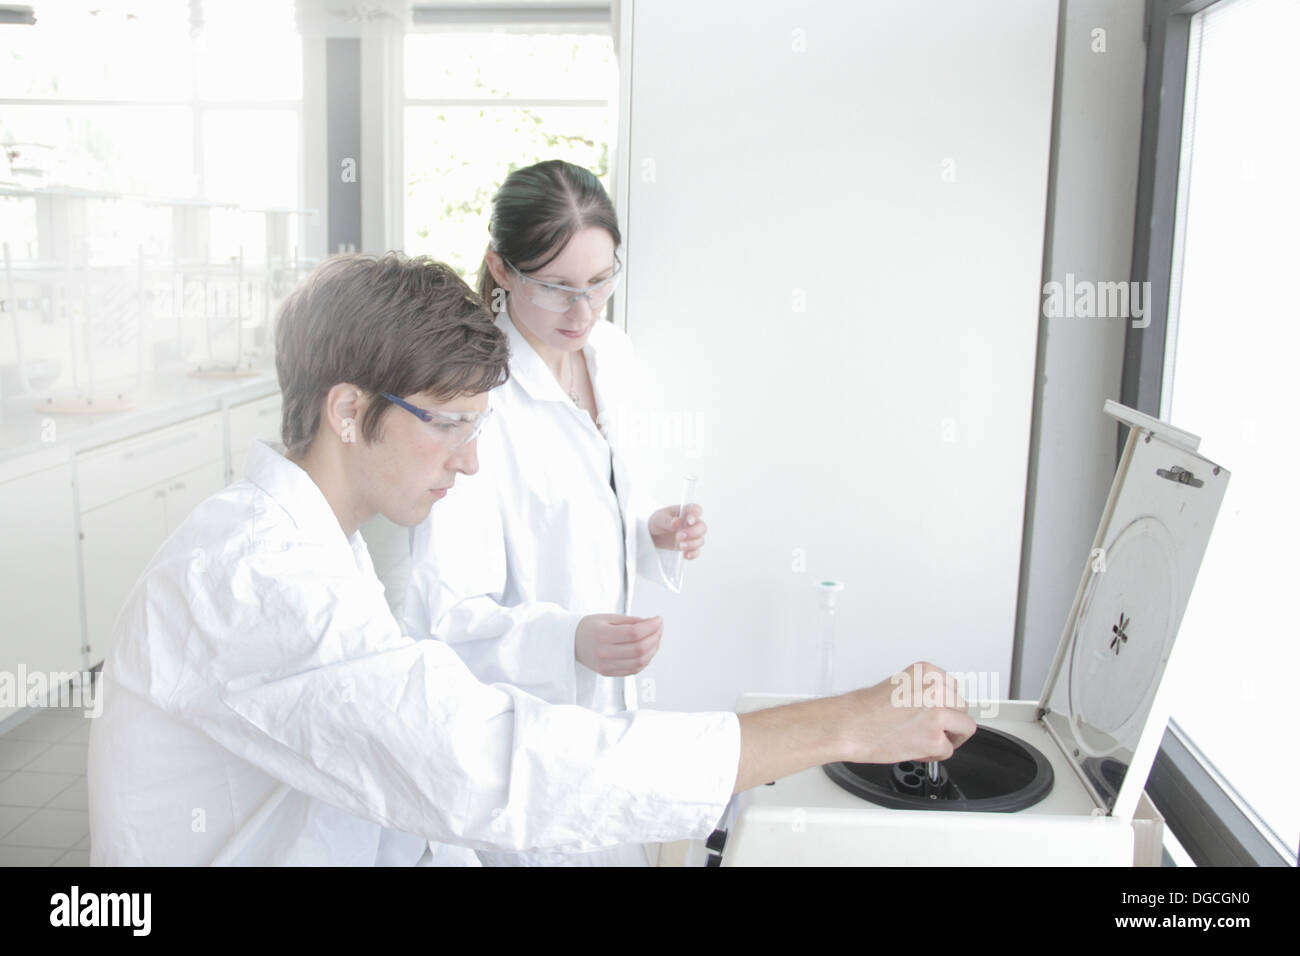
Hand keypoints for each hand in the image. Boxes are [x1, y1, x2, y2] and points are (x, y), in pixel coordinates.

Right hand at [575, 613, 663, 676]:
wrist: (571, 643)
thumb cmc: (591, 627)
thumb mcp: (609, 618)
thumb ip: (631, 621)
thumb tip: (653, 623)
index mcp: (603, 635)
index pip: (634, 633)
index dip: (651, 626)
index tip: (659, 619)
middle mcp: (604, 653)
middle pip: (639, 649)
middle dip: (655, 637)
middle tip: (659, 627)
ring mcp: (606, 666)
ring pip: (639, 662)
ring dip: (653, 650)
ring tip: (656, 638)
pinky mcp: (608, 673)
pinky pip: (633, 670)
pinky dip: (645, 660)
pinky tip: (648, 650)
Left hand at [649, 504, 706, 558]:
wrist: (654, 534)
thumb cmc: (658, 521)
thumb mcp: (659, 519)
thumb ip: (668, 520)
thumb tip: (676, 522)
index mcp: (685, 512)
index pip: (696, 509)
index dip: (696, 514)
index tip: (690, 520)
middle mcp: (692, 523)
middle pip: (702, 527)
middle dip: (693, 532)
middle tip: (679, 536)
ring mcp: (692, 535)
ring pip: (700, 540)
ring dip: (692, 544)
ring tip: (679, 545)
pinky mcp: (689, 546)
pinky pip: (696, 551)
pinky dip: (693, 554)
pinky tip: (686, 555)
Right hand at [837, 661, 976, 764]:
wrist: (849, 725)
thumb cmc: (865, 708)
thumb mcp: (901, 684)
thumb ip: (925, 691)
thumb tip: (942, 705)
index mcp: (927, 671)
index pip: (953, 688)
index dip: (945, 704)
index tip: (936, 712)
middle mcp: (935, 689)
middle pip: (962, 708)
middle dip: (950, 721)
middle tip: (932, 728)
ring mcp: (937, 714)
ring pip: (964, 728)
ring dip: (949, 737)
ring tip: (928, 739)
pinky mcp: (934, 739)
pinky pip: (948, 750)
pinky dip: (934, 754)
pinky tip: (917, 749)